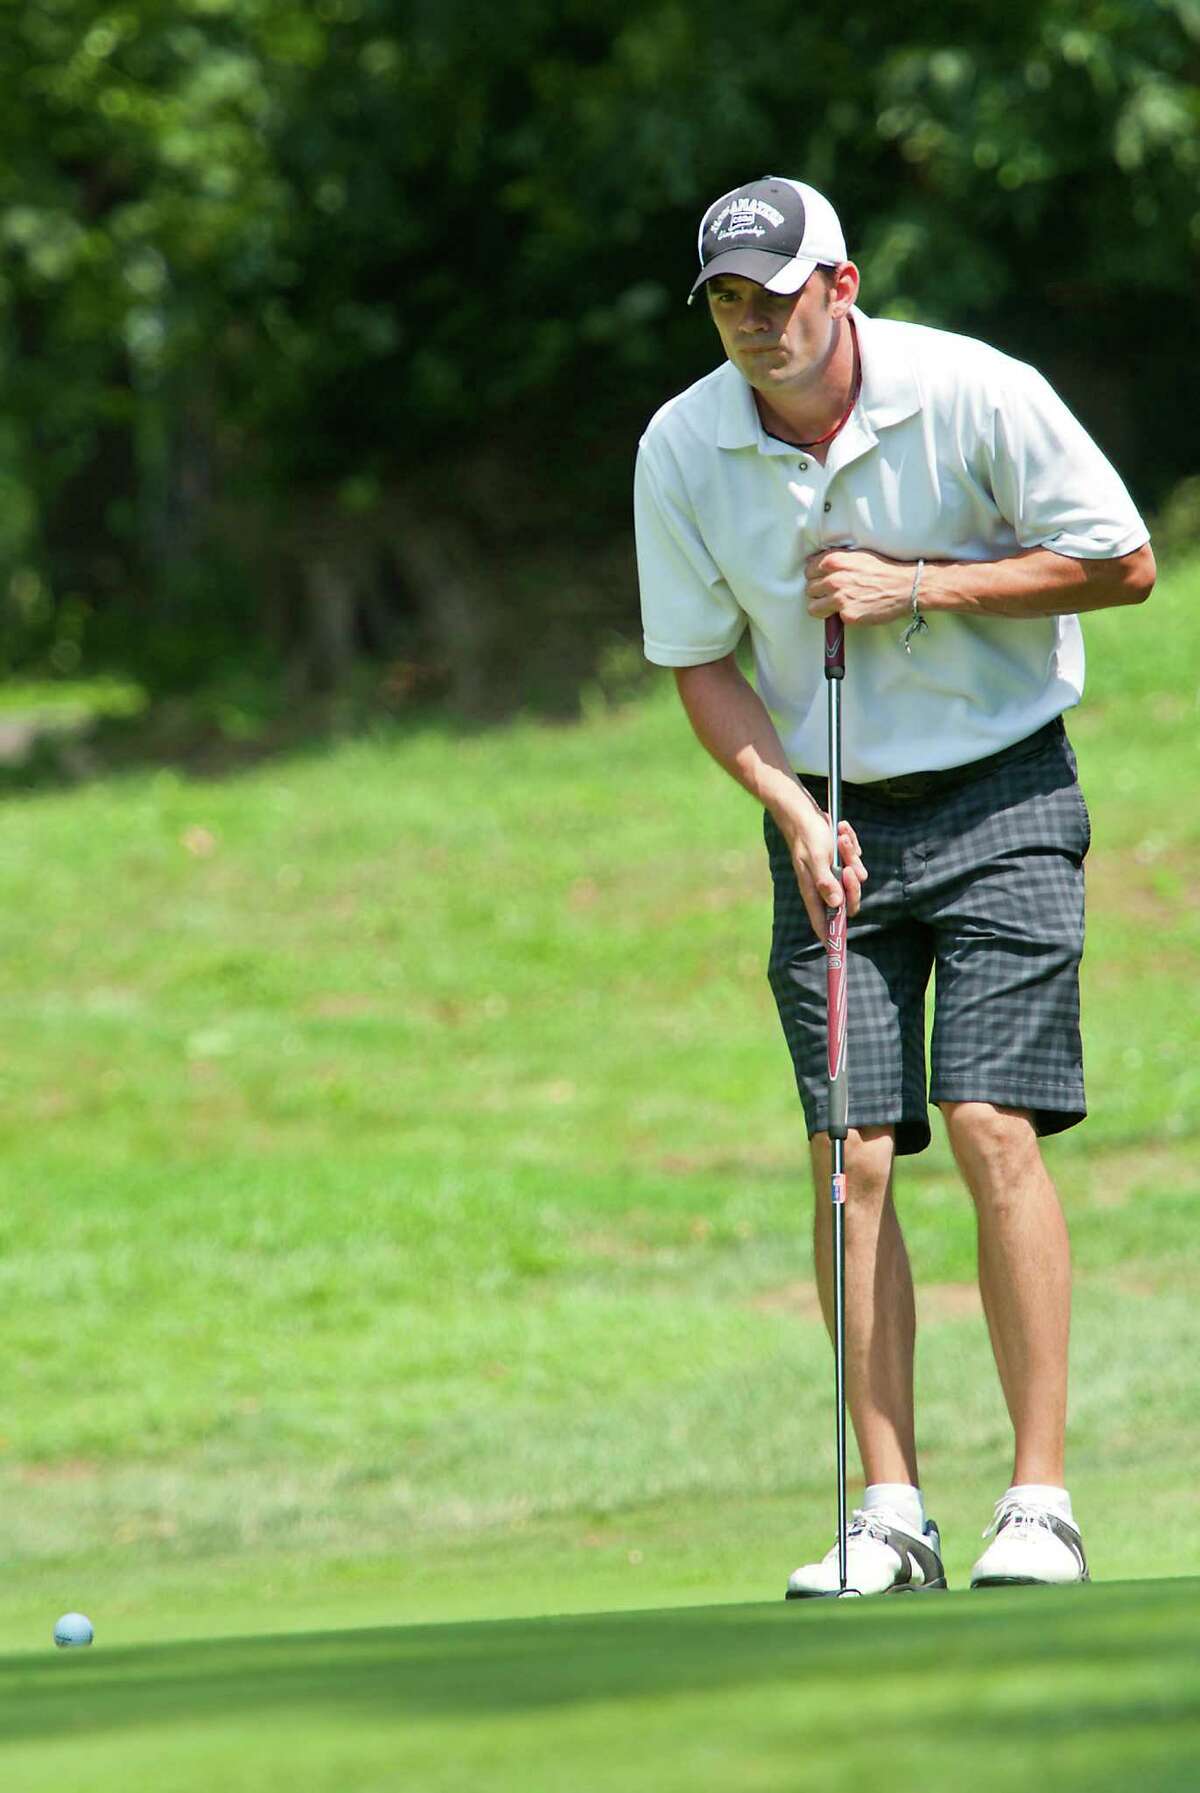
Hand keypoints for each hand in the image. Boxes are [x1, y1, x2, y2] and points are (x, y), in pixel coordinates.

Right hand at [778, 805, 867, 937]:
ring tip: (840, 838)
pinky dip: (851, 844)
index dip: (831, 935)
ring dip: (851, 855)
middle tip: (848, 869)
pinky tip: (841, 830)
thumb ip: (825, 882)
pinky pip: (855, 859)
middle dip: (853, 885)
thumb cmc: (806, 835)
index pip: (824, 922)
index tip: (837, 949)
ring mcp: (833, 872)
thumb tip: (836, 905)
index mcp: (813, 891)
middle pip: (849, 901)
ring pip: (855, 876)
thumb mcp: (816, 858)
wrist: (803, 812)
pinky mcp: (840, 859)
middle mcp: (824, 885)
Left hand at [805, 548, 914, 626]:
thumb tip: (815, 564)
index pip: (809, 571)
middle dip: (819, 592)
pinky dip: (842, 616)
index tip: (824, 580)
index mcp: (834, 561)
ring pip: (813, 607)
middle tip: (833, 594)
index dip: (816, 576)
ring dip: (822, 607)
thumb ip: (836, 559)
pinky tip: (855, 608)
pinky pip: (834, 619)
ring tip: (836, 605)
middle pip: (810, 590)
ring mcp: (840, 599)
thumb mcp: (857, 555)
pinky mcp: (847, 616)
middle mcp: (834, 579)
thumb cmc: (884, 569)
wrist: (905, 586)